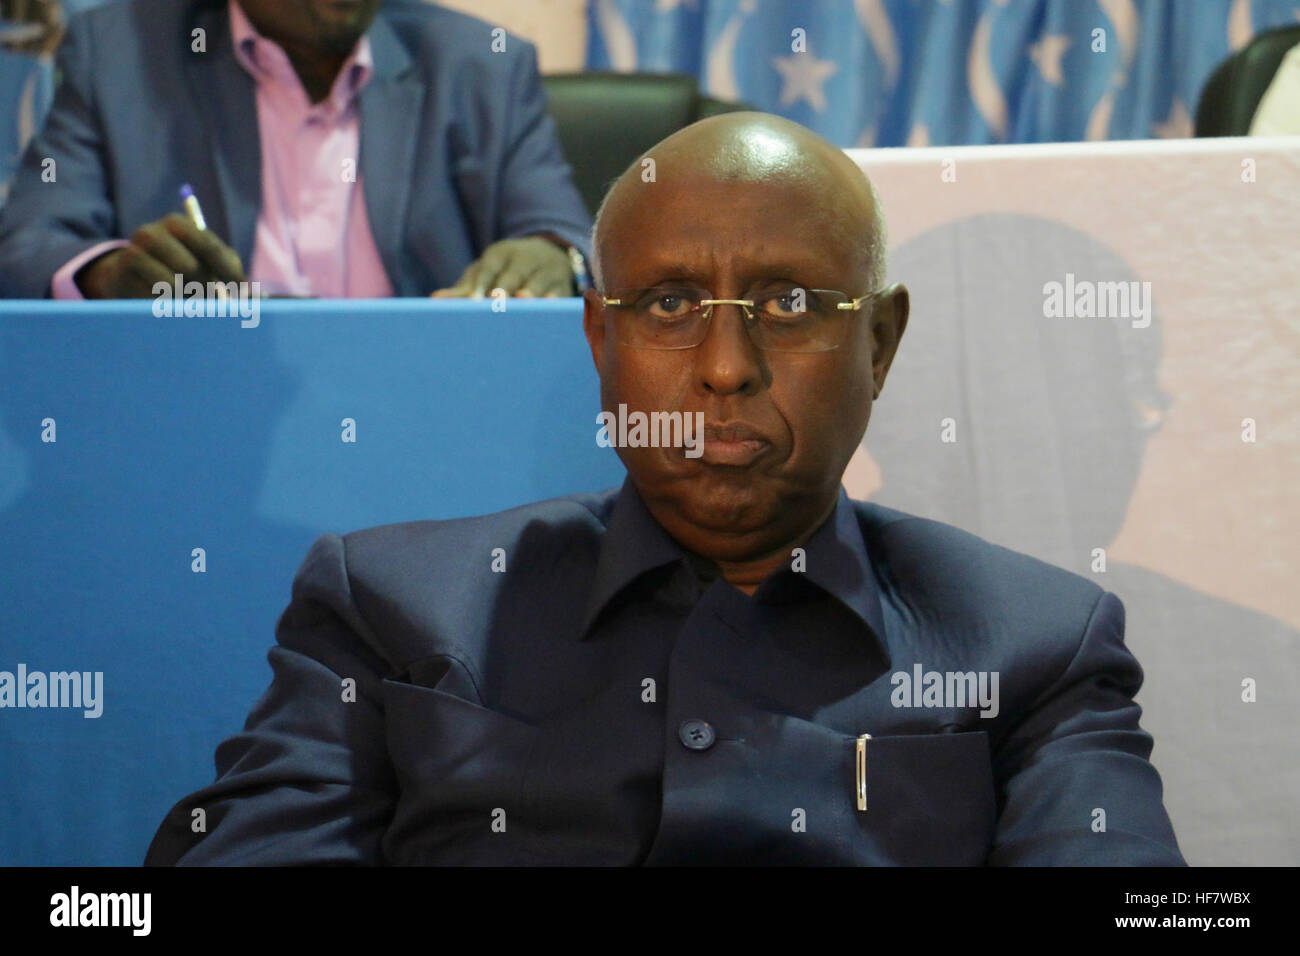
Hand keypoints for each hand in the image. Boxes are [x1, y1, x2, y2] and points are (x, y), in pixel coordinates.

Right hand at [76, 212, 245, 298]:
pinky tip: (171, 306)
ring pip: (173, 287)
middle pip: (191, 269)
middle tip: (221, 308)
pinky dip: (169, 307)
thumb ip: (230, 272)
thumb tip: (255, 297)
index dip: (229, 273)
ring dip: (189, 302)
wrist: (129, 273)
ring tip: (195, 305)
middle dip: (209, 292)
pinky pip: (155, 299)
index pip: (209, 248)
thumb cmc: (179, 266)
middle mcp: (151, 233)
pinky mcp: (122, 277)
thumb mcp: (206, 261)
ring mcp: (133, 253)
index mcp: (177, 224)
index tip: (244, 295)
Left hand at [430, 236, 571, 298]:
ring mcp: (546, 269)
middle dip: (505, 288)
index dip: (482, 284)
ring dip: (532, 291)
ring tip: (524, 300)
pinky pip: (560, 290)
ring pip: (538, 281)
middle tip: (496, 302)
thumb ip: (463, 289)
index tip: (474, 301)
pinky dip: (556, 298)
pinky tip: (551, 307)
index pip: (489, 268)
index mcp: (501, 253)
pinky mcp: (563, 283)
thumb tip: (435, 300)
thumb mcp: (485, 274)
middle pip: (513, 274)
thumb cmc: (504, 272)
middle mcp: (524, 258)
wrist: (546, 254)